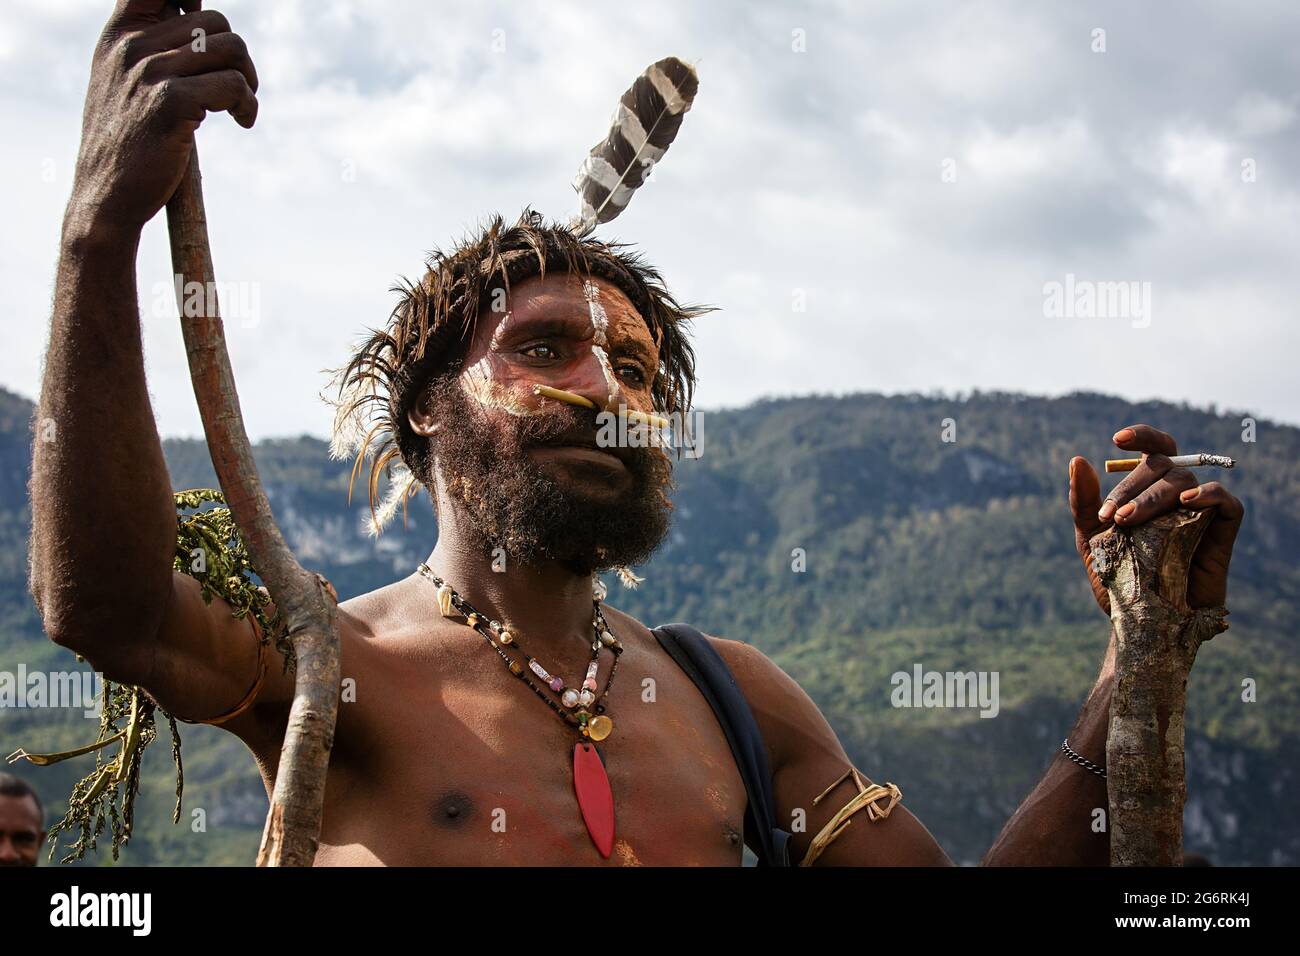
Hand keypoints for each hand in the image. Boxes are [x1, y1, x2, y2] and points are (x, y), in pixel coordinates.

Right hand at [66, 1, 257, 242]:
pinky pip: (232, 84)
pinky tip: (243, 122)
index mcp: (120, 34)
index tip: (205, 26)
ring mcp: (149, 72)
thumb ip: (154, 46)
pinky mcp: (170, 103)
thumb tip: (198, 16)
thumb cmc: (127, 142)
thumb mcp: (125, 81)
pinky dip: (248, 104)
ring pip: (231, 49)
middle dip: (238, 56)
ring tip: (241, 108)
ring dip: (249, 81)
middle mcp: (131, 46)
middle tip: (237, 89)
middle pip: (215, 21)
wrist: (107, 196)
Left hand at [1069, 424, 1243, 614]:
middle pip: (1162, 467)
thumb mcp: (1092, 538)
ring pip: (1184, 482)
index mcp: (1149, 491)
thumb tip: (1077, 459)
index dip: (1143, 436)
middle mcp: (1177, 496)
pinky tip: (1186, 502)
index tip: (1117, 438)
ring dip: (1153, 495)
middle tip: (1111, 515)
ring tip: (1127, 520)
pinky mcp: (1222, 532)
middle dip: (1131, 487)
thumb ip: (1084, 502)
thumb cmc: (1119, 579)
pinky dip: (1208, 494)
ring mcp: (1201, 512)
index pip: (1155, 450)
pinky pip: (1226, 500)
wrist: (1139, 621)